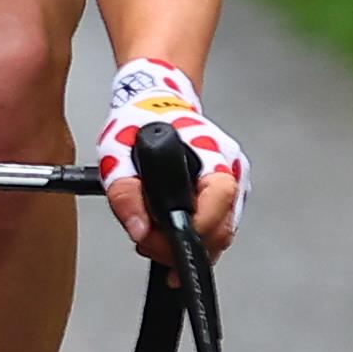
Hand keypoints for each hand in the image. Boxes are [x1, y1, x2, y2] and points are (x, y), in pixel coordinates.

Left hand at [97, 56, 247, 253]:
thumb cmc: (141, 123)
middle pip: (222, 230)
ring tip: (153, 234)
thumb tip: (139, 228)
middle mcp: (232, 170)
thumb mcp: (119, 156)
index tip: (158, 238)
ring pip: (220, 235)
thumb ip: (125, 195)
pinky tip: (168, 229)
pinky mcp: (226, 195)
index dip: (190, 231)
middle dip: (182, 245)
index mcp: (214, 157)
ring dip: (186, 243)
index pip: (218, 207)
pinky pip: (215, 227)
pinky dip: (191, 235)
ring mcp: (233, 183)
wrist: (153, 106)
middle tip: (148, 240)